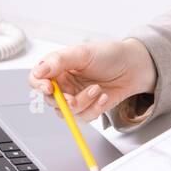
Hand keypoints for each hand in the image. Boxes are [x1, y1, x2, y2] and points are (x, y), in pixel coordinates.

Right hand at [28, 38, 156, 121]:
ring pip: (66, 112)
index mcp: (57, 68)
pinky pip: (83, 117)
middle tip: (73, 98)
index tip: (49, 88)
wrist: (133, 67)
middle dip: (63, 101)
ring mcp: (75, 97)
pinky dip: (95, 109)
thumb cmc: (108, 55)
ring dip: (83, 103)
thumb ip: (59, 61)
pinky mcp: (88, 108)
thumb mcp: (83, 53)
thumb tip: (40, 71)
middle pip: (49, 100)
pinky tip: (104, 96)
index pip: (36, 79)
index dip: (38, 86)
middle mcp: (63, 84)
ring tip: (98, 89)